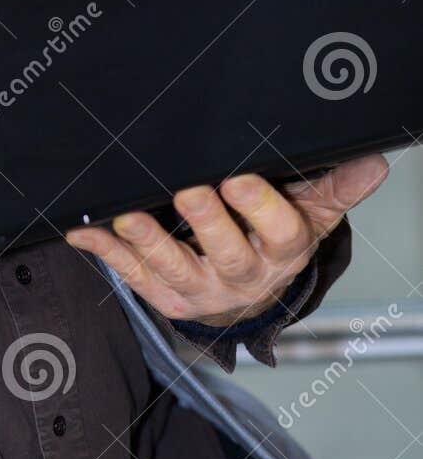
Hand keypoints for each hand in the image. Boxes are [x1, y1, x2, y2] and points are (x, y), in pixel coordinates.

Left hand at [64, 153, 387, 327]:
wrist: (252, 292)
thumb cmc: (277, 237)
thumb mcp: (312, 212)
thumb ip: (335, 186)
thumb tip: (374, 160)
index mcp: (282, 250)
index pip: (278, 230)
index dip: (259, 208)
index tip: (238, 178)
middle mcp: (242, 276)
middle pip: (225, 253)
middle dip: (204, 222)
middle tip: (187, 190)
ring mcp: (200, 291)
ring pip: (172, 269)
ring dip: (147, 242)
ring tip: (127, 215)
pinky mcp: (164, 297)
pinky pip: (131, 276)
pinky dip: (105, 253)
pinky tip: (83, 231)